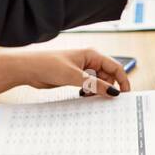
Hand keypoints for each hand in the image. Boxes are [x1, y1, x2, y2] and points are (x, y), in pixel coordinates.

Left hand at [13, 47, 130, 95]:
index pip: (115, 67)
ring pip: (99, 82)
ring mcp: (82, 69)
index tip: (125, 94)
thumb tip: (112, 92)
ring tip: (92, 98)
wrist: (29, 68)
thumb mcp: (74, 76)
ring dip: (98, 91)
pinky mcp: (75, 77)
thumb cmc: (49, 65)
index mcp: (92, 54)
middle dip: (109, 87)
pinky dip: (90, 92)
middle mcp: (89, 61)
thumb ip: (95, 84)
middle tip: (107, 100)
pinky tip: (84, 96)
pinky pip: (90, 86)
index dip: (122, 80)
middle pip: (108, 76)